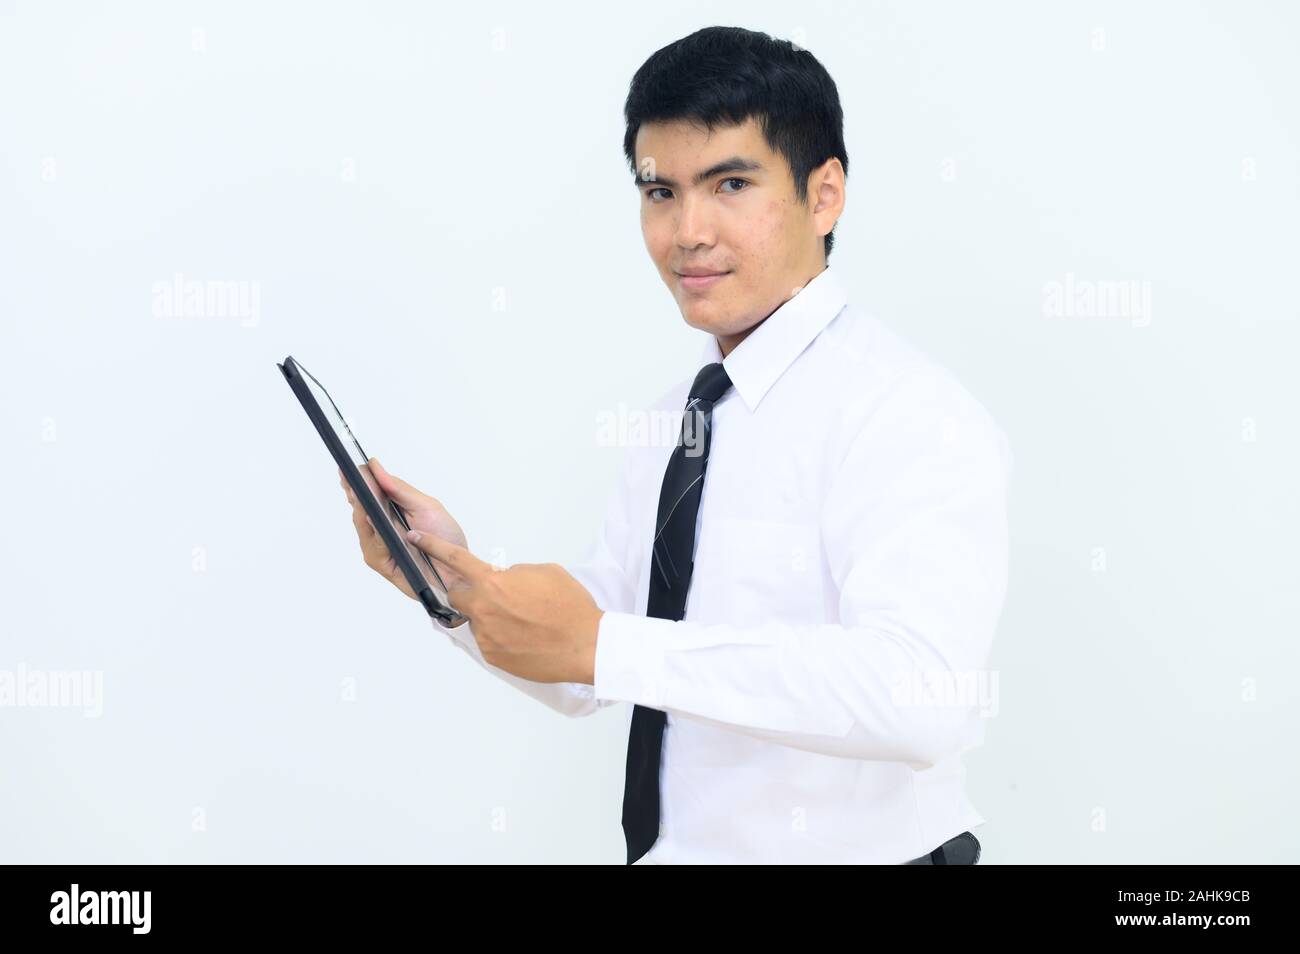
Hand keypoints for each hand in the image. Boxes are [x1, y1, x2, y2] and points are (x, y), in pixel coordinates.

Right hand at [341, 457, 470, 598]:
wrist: (459, 569)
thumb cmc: (445, 538)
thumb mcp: (426, 506)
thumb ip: (400, 489)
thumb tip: (375, 467)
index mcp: (390, 510)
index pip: (367, 492)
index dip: (357, 480)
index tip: (350, 466)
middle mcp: (380, 527)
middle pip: (360, 507)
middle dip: (354, 491)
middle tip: (350, 475)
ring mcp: (378, 545)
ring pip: (362, 524)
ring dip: (361, 508)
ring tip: (357, 490)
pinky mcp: (381, 563)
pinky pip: (374, 545)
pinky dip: (374, 531)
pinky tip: (371, 517)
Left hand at [403, 531, 603, 684]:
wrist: (584, 645)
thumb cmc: (570, 607)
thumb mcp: (544, 572)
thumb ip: (514, 572)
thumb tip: (504, 578)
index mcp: (493, 582)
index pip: (454, 559)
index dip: (432, 546)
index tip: (414, 539)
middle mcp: (483, 609)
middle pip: (458, 595)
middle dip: (470, 592)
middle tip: (496, 595)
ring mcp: (485, 635)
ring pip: (477, 620)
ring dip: (492, 617)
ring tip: (523, 620)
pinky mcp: (492, 656)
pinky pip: (488, 640)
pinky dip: (502, 636)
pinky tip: (525, 636)